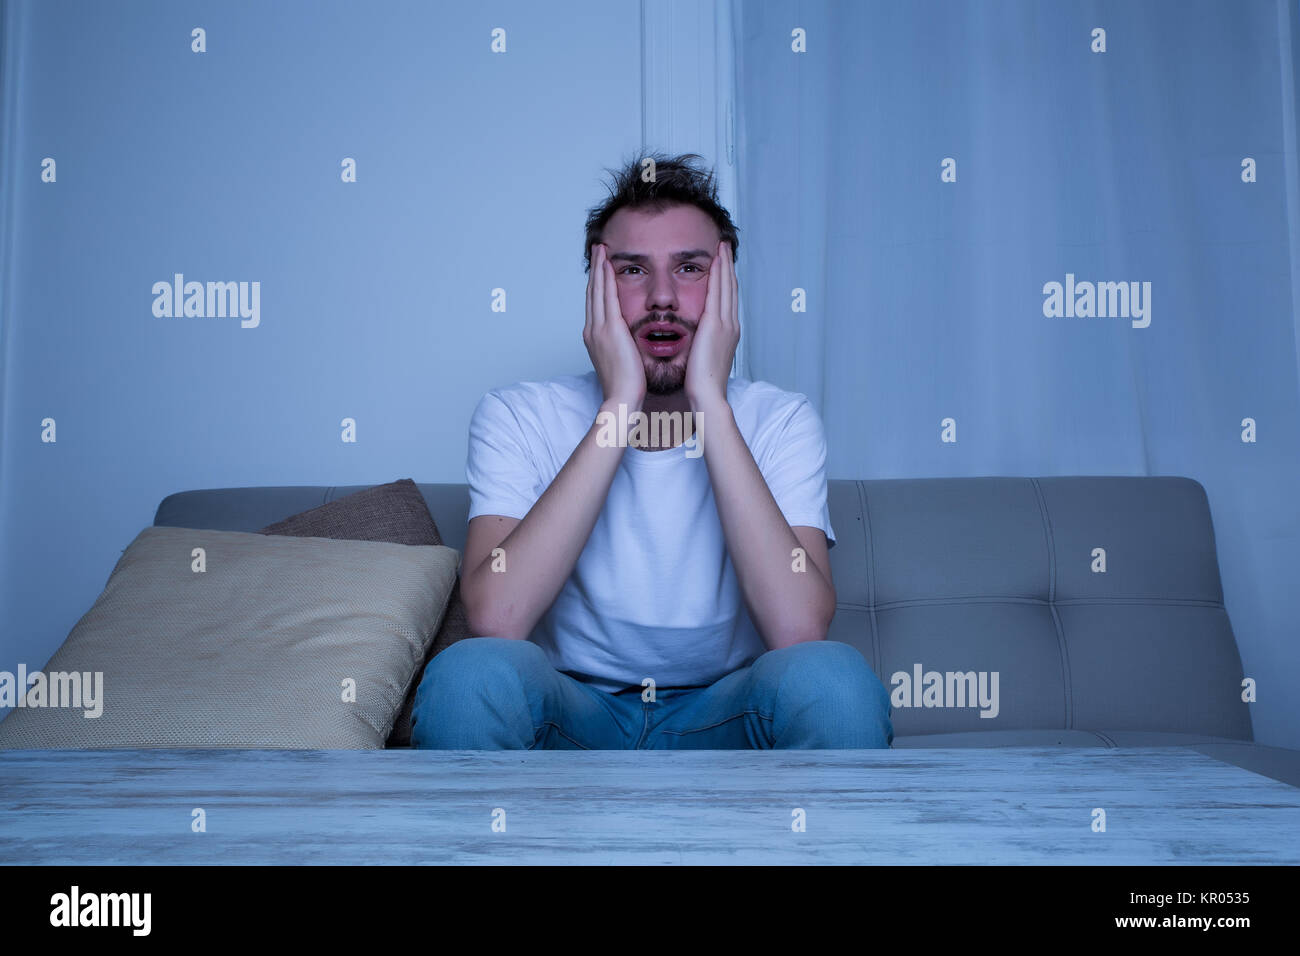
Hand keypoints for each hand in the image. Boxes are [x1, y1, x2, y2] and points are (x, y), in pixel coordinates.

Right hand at [584, 243, 645, 408]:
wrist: (622, 400)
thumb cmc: (626, 387)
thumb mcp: (623, 362)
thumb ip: (624, 347)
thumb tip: (631, 342)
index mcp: (596, 338)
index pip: (596, 304)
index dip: (597, 284)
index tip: (600, 268)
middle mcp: (593, 330)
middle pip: (592, 292)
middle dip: (595, 270)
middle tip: (597, 250)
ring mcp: (598, 329)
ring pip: (596, 290)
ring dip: (598, 268)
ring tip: (601, 249)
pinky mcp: (609, 329)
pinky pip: (606, 297)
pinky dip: (605, 279)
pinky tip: (608, 264)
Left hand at [684, 240, 738, 410]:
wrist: (707, 396)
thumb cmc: (701, 385)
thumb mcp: (702, 359)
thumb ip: (701, 345)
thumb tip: (695, 341)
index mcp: (727, 333)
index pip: (727, 300)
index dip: (726, 281)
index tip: (722, 265)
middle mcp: (731, 325)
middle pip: (731, 289)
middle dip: (728, 267)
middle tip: (725, 246)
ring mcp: (726, 324)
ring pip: (727, 286)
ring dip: (724, 264)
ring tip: (722, 246)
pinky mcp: (716, 325)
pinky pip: (718, 292)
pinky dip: (719, 274)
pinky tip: (715, 260)